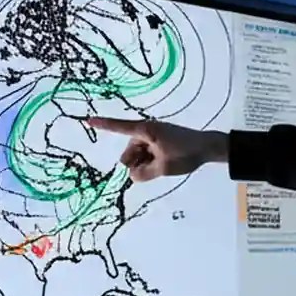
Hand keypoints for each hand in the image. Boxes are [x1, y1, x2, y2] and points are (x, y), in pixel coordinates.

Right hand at [87, 117, 227, 182]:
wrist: (207, 147)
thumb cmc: (185, 154)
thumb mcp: (163, 168)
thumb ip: (143, 173)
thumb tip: (132, 175)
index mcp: (146, 131)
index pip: (120, 127)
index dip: (104, 124)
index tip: (88, 119)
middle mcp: (146, 131)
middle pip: (128, 153)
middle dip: (136, 163)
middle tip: (156, 165)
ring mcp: (152, 136)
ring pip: (136, 156)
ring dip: (144, 163)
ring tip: (163, 164)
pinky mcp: (157, 142)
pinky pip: (145, 154)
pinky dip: (149, 161)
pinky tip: (163, 163)